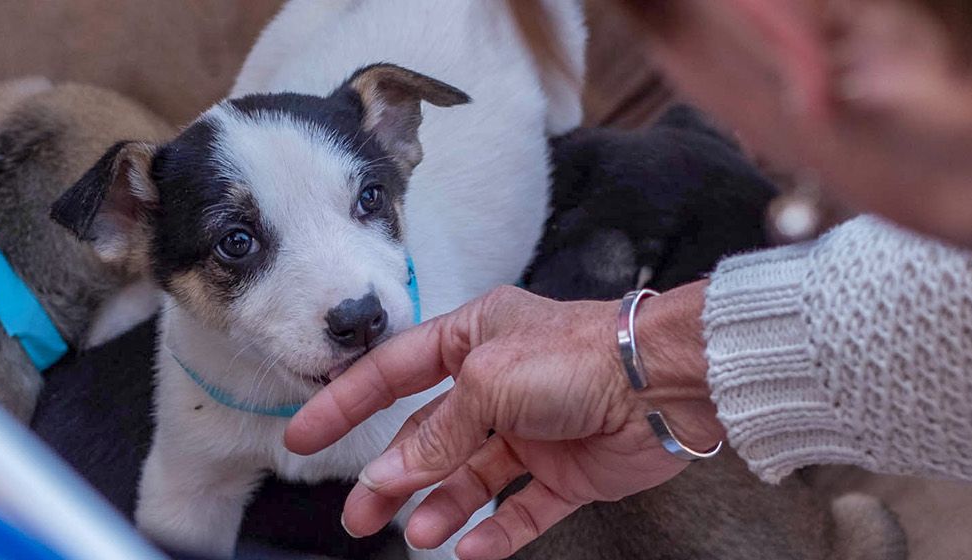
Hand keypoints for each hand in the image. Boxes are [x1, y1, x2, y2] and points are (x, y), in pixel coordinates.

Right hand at [284, 283, 725, 558]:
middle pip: (426, 437)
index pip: (391, 372)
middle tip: (358, 513)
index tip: (303, 433)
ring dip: (438, 507)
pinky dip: (494, 532)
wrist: (668, 384)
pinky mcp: (567, 471)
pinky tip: (469, 549)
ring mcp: (532, 429)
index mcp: (473, 338)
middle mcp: (497, 383)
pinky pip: (520, 509)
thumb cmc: (582, 355)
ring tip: (415, 532)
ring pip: (469, 478)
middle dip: (389, 476)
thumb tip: (390, 472)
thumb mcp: (487, 383)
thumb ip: (437, 434)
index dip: (344, 403)